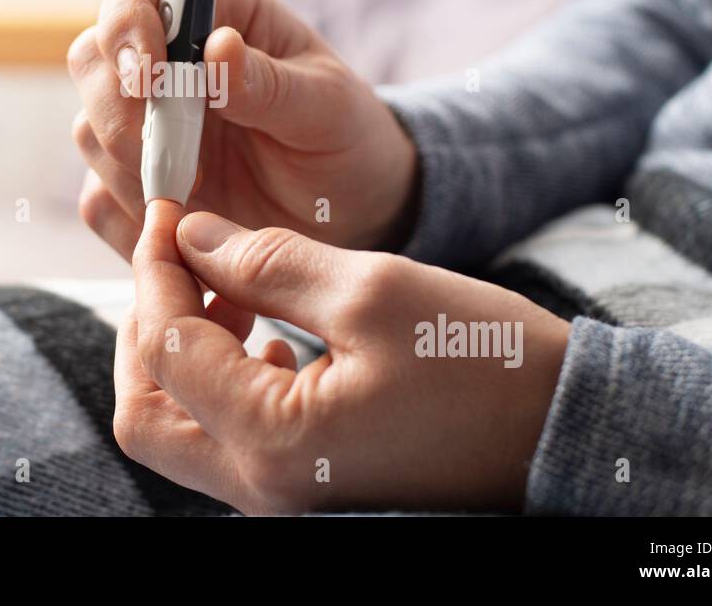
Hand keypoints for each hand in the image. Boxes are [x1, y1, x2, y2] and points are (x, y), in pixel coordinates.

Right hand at [68, 0, 417, 259]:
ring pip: (87, 129)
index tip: (149, 76)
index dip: (125, 19)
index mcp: (215, 12)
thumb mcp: (326, 108)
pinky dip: (133, 217)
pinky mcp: (133, 182)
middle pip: (93, 56)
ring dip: (130, 170)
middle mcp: (164, 60)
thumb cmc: (344, 138)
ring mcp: (142, 123)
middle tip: (175, 159)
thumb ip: (271, 83)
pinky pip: (99, 198)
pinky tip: (186, 225)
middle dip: (120, 110)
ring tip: (197, 197)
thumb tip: (218, 47)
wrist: (350, 212)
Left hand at [114, 201, 570, 513]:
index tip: (169, 215)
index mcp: (275, 441)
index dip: (155, 270)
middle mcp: (266, 486)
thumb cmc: (484, 363)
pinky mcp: (307, 485)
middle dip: (147, 328)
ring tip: (228, 288)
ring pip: (181, 429)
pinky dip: (222, 380)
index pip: (166, 349)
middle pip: (147, 414)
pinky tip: (267, 334)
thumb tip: (193, 236)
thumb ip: (268, 261)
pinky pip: (228, 438)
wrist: (564, 436)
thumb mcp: (373, 291)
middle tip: (180, 260)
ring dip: (183, 353)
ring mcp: (285, 494)